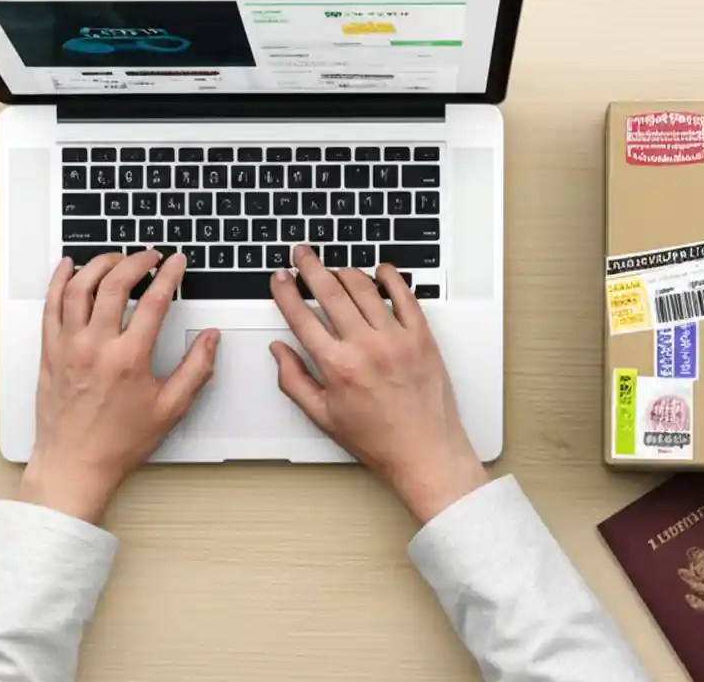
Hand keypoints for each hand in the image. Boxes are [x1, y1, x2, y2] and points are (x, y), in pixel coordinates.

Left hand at [22, 251, 218, 523]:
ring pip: (80, 287)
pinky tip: (69, 267)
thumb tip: (210, 338)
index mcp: (129, 359)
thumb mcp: (171, 408)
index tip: (176, 262)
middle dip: (136, 261)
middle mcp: (95, 346)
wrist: (74, 464)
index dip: (169, 275)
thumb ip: (196, 368)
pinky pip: (51, 304)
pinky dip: (60, 280)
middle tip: (150, 255)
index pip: (153, 301)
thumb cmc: (118, 442)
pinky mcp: (49, 351)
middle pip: (114, 283)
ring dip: (100, 264)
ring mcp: (68, 346)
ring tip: (117, 258)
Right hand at [270, 246, 488, 523]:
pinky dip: (390, 277)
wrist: (424, 451)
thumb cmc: (378, 439)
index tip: (281, 277)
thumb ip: (294, 380)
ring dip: (345, 271)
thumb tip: (278, 350)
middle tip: (303, 253)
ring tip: (335, 268)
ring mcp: (396, 338)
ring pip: (364, 287)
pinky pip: (404, 295)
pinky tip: (380, 271)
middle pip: (330, 291)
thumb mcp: (323, 416)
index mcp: (336, 366)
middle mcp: (365, 346)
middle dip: (311, 266)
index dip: (286, 292)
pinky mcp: (421, 336)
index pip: (301, 316)